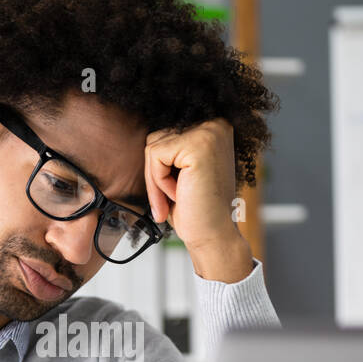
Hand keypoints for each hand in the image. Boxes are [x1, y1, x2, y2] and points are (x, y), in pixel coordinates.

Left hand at [143, 117, 252, 281]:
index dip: (161, 169)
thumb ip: (171, 149)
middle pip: (156, 139)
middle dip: (156, 174)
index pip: (164, 136)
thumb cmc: (196, 209)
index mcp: (214, 128)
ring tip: (180, 196)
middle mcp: (215, 124)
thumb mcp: (181, 171)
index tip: (175, 193)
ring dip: (157, 179)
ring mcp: (209, 131)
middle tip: (174, 200)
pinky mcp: (198, 144)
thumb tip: (146, 134)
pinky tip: (180, 195)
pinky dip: (159, 182)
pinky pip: (155, 156)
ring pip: (153, 147)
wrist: (213, 237)